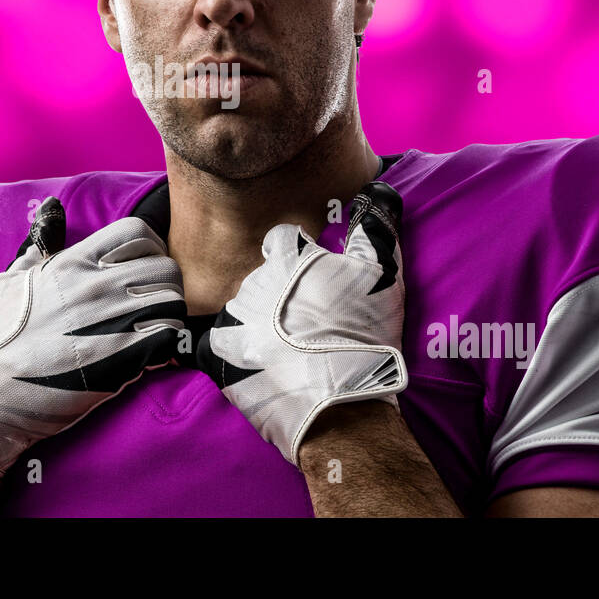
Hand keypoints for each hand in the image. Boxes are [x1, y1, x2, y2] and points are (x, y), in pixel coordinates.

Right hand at [0, 196, 185, 475]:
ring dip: (170, 313)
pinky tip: (152, 353)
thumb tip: (52, 208)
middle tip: (153, 301)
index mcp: (72, 263)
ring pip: (173, 300)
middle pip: (165, 266)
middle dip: (166, 282)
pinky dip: (168, 343)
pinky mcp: (121, 360)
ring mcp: (110, 322)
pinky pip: (169, 336)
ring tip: (154, 327)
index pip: (137, 231)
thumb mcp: (11, 280)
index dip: (150, 246)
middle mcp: (95, 287)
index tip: (143, 265)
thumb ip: (40, 243)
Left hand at [196, 180, 407, 465]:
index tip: (317, 280)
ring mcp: (231, 319)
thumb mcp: (382, 274)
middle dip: (283, 295)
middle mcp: (251, 282)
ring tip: (290, 351)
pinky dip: (234, 351)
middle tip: (310, 323)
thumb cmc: (364, 338)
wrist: (340, 407)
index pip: (285, 241)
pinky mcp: (218, 356)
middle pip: (264, 278)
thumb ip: (376, 227)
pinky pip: (215, 343)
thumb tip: (377, 191)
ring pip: (242, 309)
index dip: (302, 258)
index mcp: (286, 257)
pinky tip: (259, 363)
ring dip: (260, 324)